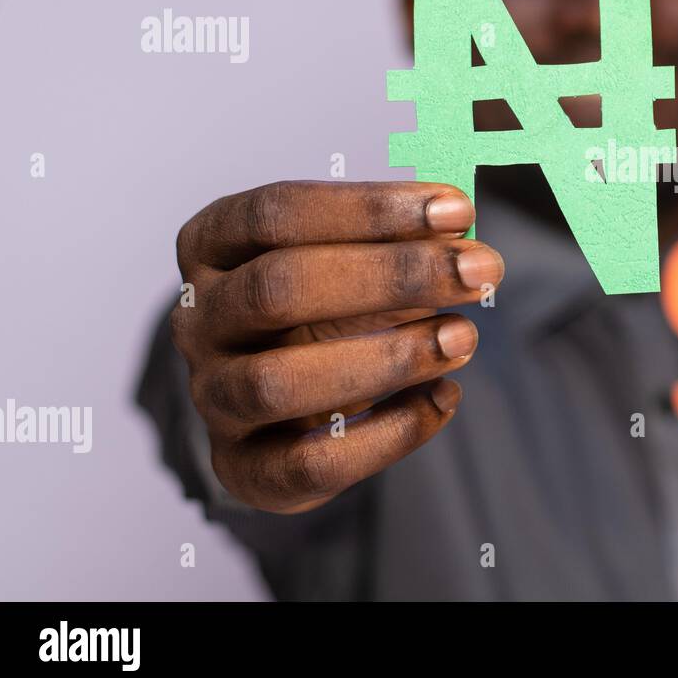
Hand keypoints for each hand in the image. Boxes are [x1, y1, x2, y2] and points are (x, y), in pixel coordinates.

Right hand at [170, 181, 503, 514]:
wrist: (281, 399)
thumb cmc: (326, 306)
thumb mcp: (352, 257)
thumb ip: (396, 240)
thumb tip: (461, 238)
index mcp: (212, 245)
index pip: (277, 213)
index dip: (369, 209)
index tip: (457, 210)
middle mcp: (198, 319)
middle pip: (280, 286)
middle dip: (393, 275)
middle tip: (479, 270)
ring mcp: (212, 397)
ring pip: (281, 381)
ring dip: (388, 357)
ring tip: (464, 337)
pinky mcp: (243, 468)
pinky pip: (311, 463)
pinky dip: (390, 433)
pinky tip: (445, 397)